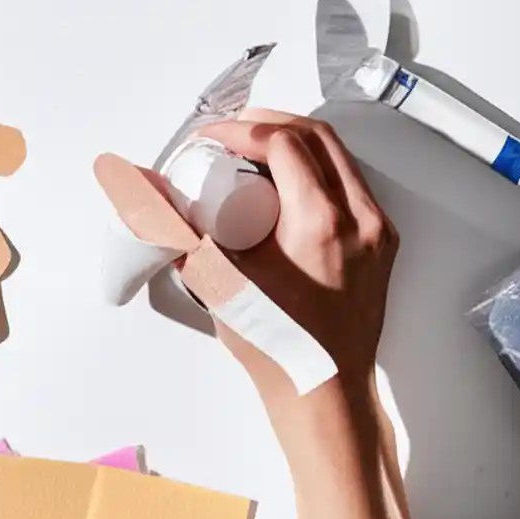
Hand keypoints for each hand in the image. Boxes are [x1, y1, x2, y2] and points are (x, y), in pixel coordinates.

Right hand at [201, 109, 397, 394]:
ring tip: (253, 152)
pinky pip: (351, 185)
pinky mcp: (382, 244)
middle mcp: (359, 219)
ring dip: (295, 143)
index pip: (283, 143)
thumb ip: (173, 227)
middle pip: (317, 137)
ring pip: (339, 158)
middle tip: (230, 133)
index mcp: (321, 222)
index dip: (239, 130)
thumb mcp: (216, 281)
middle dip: (268, 124)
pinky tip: (287, 184)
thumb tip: (137, 188)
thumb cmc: (276, 348)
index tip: (210, 139)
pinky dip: (318, 170)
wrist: (325, 394)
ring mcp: (377, 231)